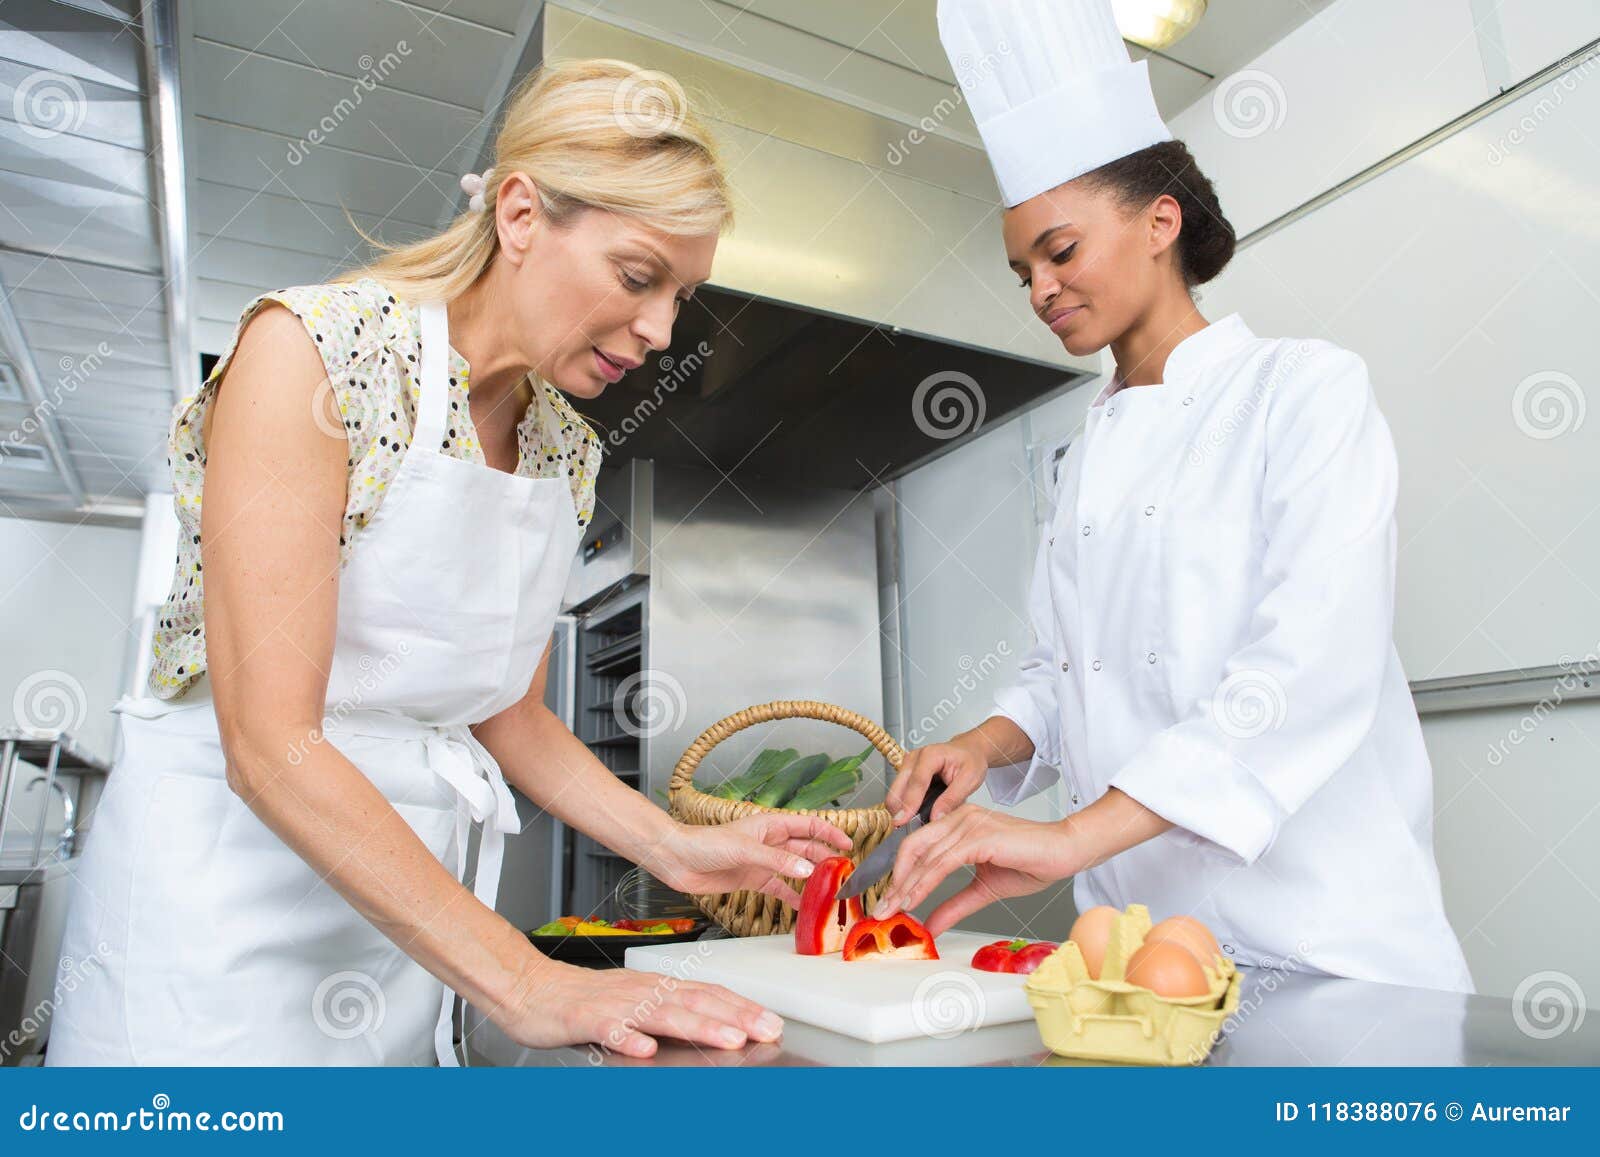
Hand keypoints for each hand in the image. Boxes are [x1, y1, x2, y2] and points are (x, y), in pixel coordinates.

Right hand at [499, 958, 785, 1057]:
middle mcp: (641, 992)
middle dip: (733, 1015)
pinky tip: (645, 1049)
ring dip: (697, 1025)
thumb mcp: (636, 1002)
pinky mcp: (585, 1019)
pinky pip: (609, 1029)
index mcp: (656, 987)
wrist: (532, 990)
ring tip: (727, 1037)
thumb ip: (670, 1011)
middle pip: (694, 1001)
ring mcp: (614, 1005)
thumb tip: (715, 1023)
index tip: (771, 1021)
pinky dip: (628, 1037)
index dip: (741, 1006)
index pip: (707, 993)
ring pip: (661, 1014)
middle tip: (765, 1029)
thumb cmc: (585, 1000)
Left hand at [645, 813, 853, 907]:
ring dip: (811, 879)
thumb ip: (778, 861)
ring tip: (829, 891)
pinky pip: (778, 889)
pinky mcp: (751, 880)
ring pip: (795, 870)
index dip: (829, 834)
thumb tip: (808, 871)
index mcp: (769, 825)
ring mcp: (761, 862)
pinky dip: (792, 897)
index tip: (848, 846)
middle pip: (805, 849)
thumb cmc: (705, 844)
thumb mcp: (745, 850)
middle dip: (825, 859)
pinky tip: (803, 907)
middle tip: (844, 874)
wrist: (678, 860)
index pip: (808, 825)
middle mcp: (769, 842)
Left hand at [870, 804, 1078, 936]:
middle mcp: (959, 818)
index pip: (918, 847)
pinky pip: (943, 861)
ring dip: (905, 885)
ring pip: (925, 855)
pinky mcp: (979, 835)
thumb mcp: (983, 890)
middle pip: (913, 847)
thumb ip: (954, 904)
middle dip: (894, 880)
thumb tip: (931, 923)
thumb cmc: (1031, 863)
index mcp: (958, 823)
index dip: (899, 875)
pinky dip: (925, 882)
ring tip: (892, 909)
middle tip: (881, 908)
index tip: (887, 902)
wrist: (1064, 852)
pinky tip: (914, 899)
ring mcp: (968, 824)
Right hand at [883, 739, 987, 826]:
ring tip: (909, 823)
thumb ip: (952, 799)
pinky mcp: (906, 772)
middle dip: (897, 808)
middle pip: (899, 786)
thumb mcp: (969, 780)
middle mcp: (915, 757)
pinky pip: (900, 791)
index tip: (901, 821)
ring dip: (899, 807)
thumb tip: (935, 818)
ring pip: (895, 790)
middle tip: (900, 827)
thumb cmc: (970, 761)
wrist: (968, 750)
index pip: (917, 782)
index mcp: (931, 755)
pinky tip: (912, 814)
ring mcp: (908, 764)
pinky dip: (903, 804)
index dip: (908, 803)